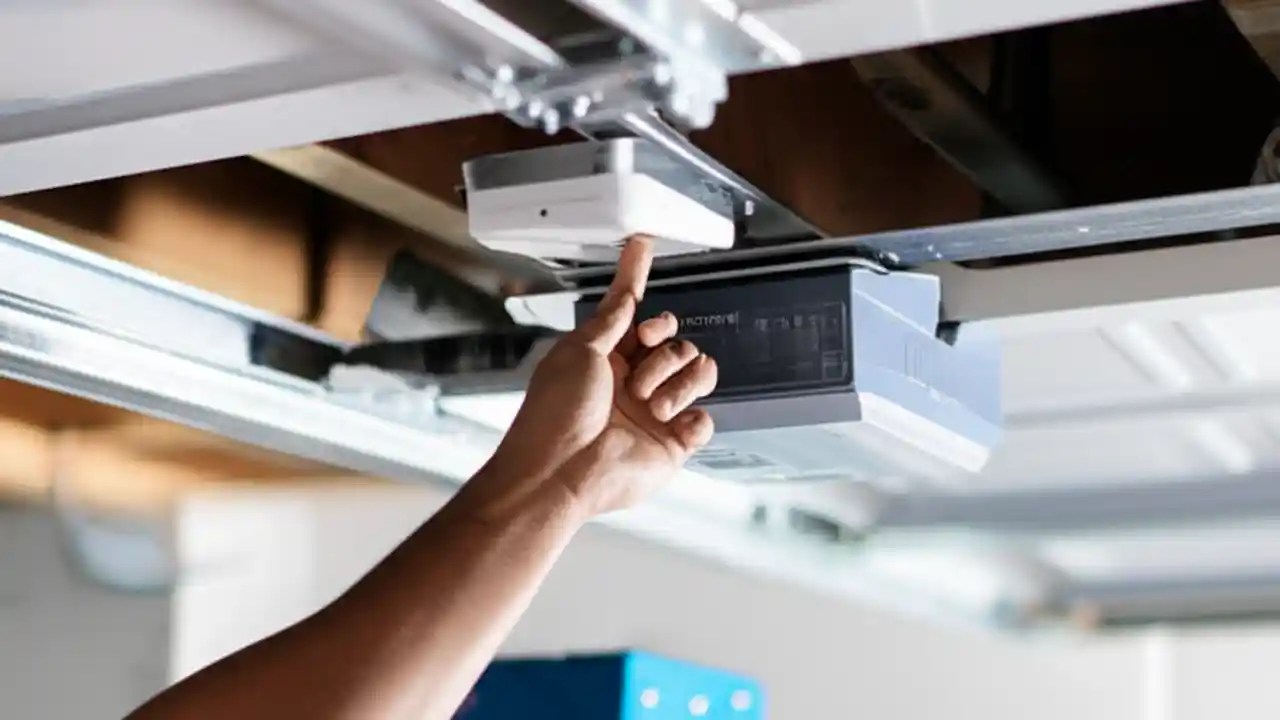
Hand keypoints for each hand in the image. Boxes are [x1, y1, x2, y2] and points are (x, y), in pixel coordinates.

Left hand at [476, 237, 717, 518]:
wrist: (562, 470)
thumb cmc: (556, 412)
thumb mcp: (579, 351)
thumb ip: (610, 318)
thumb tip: (624, 288)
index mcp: (608, 357)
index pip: (633, 311)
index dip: (637, 280)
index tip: (642, 243)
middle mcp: (635, 382)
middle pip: (677, 343)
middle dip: (664, 354)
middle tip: (639, 378)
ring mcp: (656, 412)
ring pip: (698, 374)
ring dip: (678, 383)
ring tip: (650, 404)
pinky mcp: (672, 443)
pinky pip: (705, 420)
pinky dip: (694, 418)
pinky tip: (672, 421)